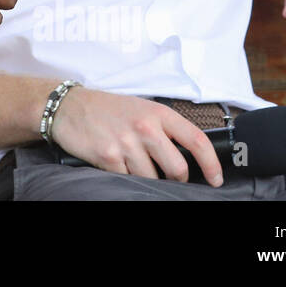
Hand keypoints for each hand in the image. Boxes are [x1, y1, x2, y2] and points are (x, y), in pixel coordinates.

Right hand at [50, 87, 223, 186]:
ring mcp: (126, 143)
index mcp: (158, 113)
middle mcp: (145, 127)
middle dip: (177, 179)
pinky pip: (128, 179)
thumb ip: (165, 128)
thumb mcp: (141, 108)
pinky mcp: (108, 157)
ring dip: (148, 178)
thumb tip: (189, 156)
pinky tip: (118, 163)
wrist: (68, 106)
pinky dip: (126, 177)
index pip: (197, 140)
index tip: (216, 179)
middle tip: (169, 176)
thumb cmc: (108, 109)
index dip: (212, 164)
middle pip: (178, 168)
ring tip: (134, 163)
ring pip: (152, 178)